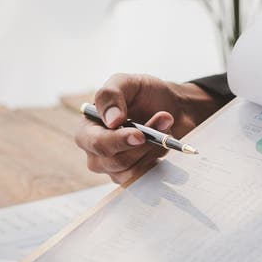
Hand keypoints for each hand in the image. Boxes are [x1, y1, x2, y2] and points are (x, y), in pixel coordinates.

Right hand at [75, 74, 219, 183]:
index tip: (140, 135)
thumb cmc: (145, 94)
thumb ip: (111, 95)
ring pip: (132, 172)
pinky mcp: (133, 177)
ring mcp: (114, 169)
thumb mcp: (127, 83)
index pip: (95, 143)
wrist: (174, 108)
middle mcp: (96, 153)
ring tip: (166, 128)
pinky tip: (165, 144)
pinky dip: (159, 159)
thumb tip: (111, 121)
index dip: (117, 141)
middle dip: (143, 144)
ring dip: (154, 149)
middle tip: (164, 120)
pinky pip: (145, 178)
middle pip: (115, 161)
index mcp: (88, 129)